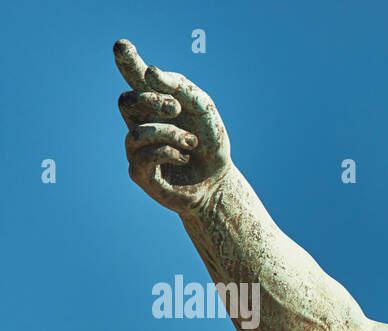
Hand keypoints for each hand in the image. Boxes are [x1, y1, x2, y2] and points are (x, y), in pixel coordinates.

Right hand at [114, 39, 230, 212]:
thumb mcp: (204, 112)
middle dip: (151, 100)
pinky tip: (184, 157)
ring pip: (137, 131)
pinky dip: (169, 152)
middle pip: (126, 101)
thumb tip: (150, 72)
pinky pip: (145, 155)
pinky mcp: (139, 173)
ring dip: (170, 133)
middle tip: (176, 108)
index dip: (127, 62)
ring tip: (191, 142)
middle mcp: (141, 123)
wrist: (218, 183)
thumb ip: (181, 89)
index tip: (123, 45)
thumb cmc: (210, 144)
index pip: (135, 79)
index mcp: (155, 104)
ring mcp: (136, 148)